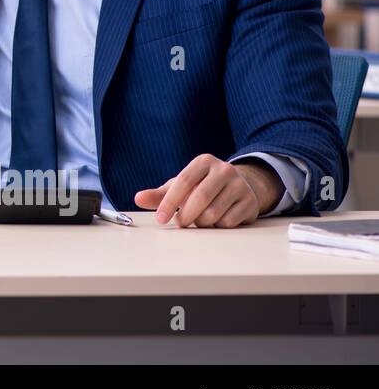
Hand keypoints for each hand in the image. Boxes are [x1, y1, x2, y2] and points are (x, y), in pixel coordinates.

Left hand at [134, 154, 283, 227]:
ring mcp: (240, 185)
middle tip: (181, 222)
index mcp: (204, 162)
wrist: (241, 186)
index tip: (160, 219)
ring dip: (201, 222)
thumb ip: (159, 194)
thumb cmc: (203, 186)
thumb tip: (138, 198)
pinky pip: (228, 222)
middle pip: (200, 198)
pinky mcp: (250, 202)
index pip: (183, 182)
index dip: (170, 202)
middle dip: (186, 216)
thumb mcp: (181, 186)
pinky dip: (217, 226)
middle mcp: (224, 170)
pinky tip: (217, 219)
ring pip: (214, 213)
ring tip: (200, 218)